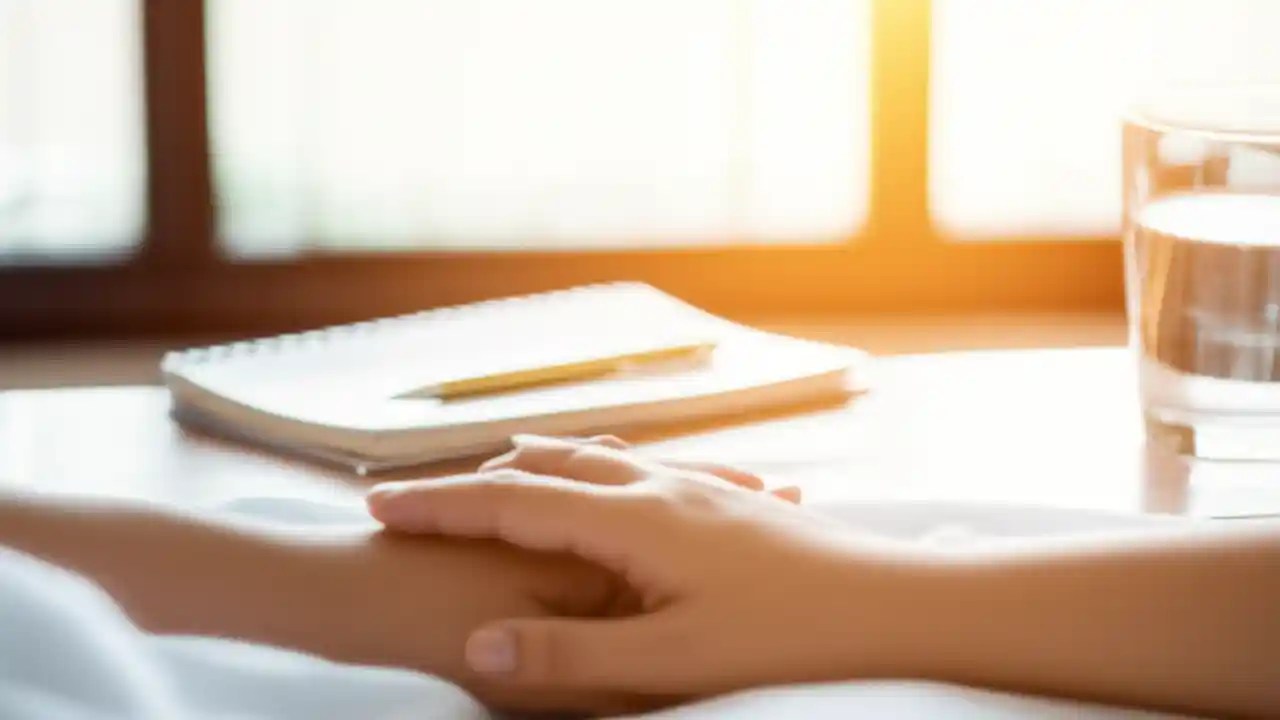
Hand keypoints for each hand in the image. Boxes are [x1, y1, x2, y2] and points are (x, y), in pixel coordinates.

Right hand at [367, 438, 935, 705]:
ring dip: (542, 463)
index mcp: (638, 522)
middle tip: (426, 488)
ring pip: (603, 460)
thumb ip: (572, 656)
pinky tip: (626, 477)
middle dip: (480, 478)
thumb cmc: (797, 636)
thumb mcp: (674, 660)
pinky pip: (650, 467)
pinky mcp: (733, 500)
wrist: (902, 603)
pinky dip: (606, 467)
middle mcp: (664, 490)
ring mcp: (702, 489)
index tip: (380, 509)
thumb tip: (481, 645)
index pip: (512, 505)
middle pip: (551, 468)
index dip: (441, 506)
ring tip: (506, 466)